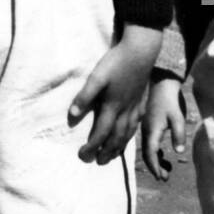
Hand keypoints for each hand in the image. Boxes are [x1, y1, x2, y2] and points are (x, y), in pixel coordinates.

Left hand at [69, 24, 162, 164]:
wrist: (141, 51)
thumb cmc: (116, 62)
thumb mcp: (96, 77)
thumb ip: (85, 97)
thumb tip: (72, 116)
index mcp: (112, 106)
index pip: (100, 134)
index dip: (91, 147)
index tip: (82, 155)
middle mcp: (125, 111)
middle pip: (116, 138)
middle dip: (106, 152)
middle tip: (97, 162)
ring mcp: (135, 107)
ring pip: (127, 134)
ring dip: (118, 147)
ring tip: (111, 156)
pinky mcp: (142, 102)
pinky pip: (136, 125)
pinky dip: (130, 135)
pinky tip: (128, 135)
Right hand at [141, 77, 186, 180]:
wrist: (161, 83)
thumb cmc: (170, 100)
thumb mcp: (177, 117)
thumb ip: (178, 135)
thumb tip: (179, 152)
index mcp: (152, 131)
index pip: (150, 154)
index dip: (155, 167)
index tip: (160, 177)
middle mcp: (146, 131)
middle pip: (148, 154)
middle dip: (155, 167)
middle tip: (165, 178)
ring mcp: (147, 128)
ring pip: (149, 149)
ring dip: (156, 161)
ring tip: (166, 170)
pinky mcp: (150, 124)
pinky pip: (150, 143)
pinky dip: (156, 152)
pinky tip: (163, 155)